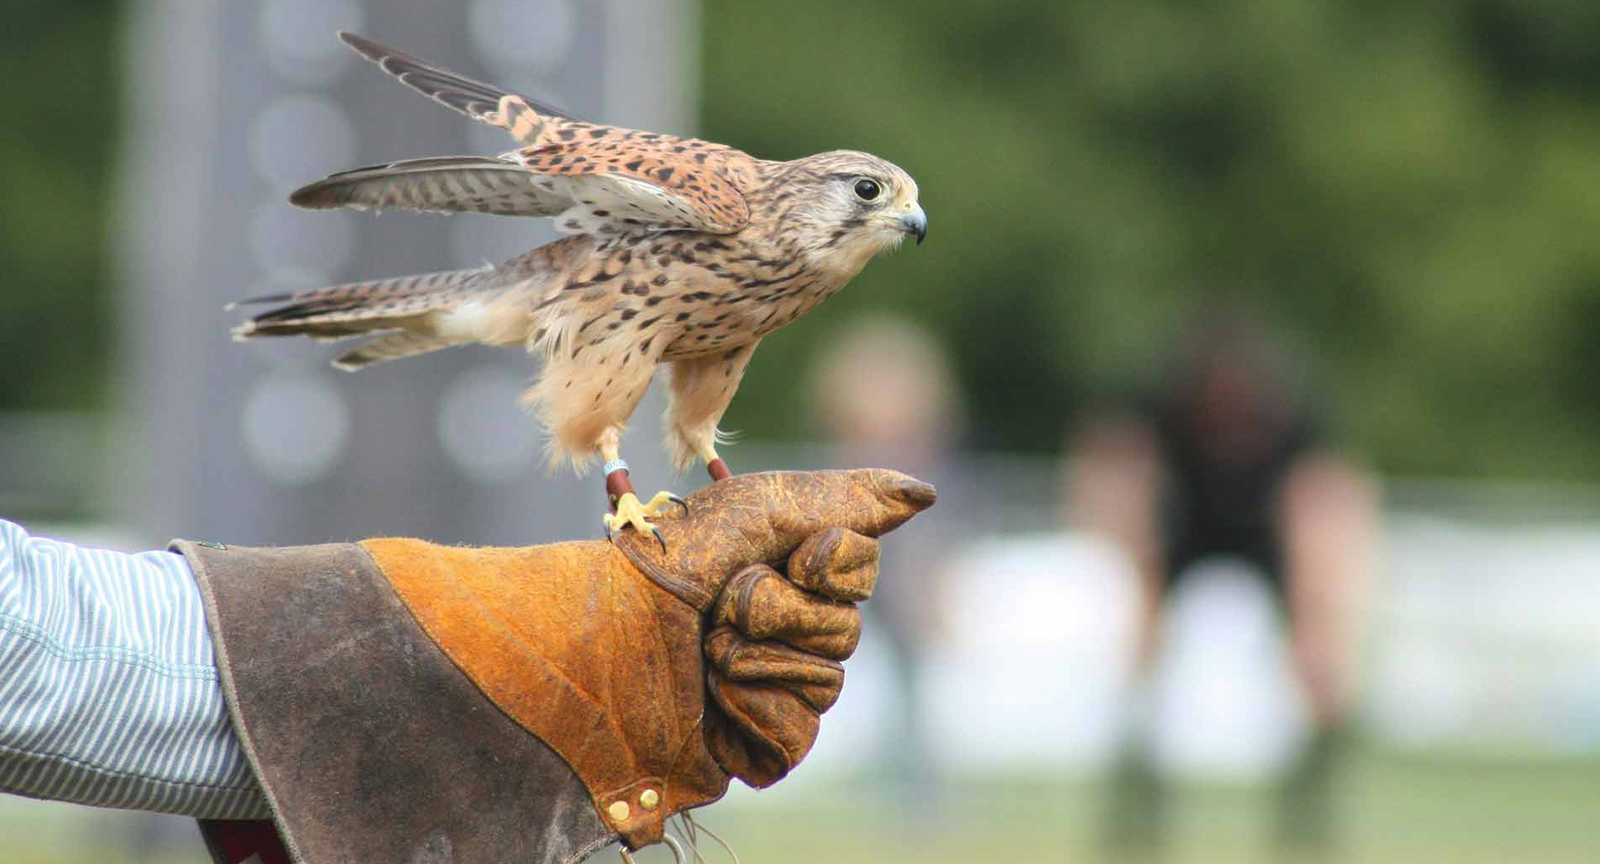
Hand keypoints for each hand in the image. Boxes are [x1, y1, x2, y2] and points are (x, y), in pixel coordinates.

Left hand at [611, 471, 932, 787]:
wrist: (598, 635)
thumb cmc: (670, 563)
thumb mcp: (760, 510)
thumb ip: (849, 500)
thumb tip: (926, 493)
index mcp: (793, 572)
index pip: (859, 570)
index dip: (827, 563)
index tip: (785, 555)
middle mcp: (791, 630)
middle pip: (845, 629)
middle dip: (778, 610)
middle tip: (721, 606)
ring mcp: (777, 690)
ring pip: (825, 682)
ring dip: (754, 657)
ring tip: (703, 650)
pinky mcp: (757, 744)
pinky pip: (795, 732)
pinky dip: (749, 708)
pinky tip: (709, 696)